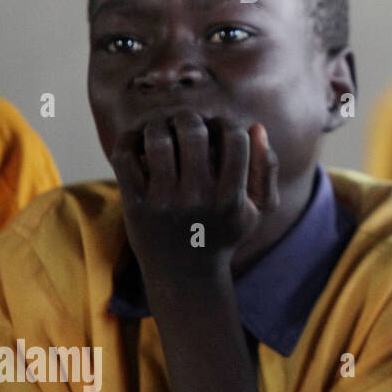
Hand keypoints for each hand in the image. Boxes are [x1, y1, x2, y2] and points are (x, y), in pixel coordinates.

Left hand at [110, 112, 278, 283]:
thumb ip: (266, 168)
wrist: (185, 276)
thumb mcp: (256, 209)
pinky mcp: (136, 207)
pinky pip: (126, 158)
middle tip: (188, 118)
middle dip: (191, 115)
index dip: (228, 123)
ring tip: (163, 122)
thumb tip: (256, 127)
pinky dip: (129, 138)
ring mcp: (164, 203)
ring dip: (159, 121)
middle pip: (194, 131)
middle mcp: (198, 200)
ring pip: (157, 139)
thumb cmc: (224, 234)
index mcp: (231, 199)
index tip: (220, 126)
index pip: (235, 139)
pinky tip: (138, 137)